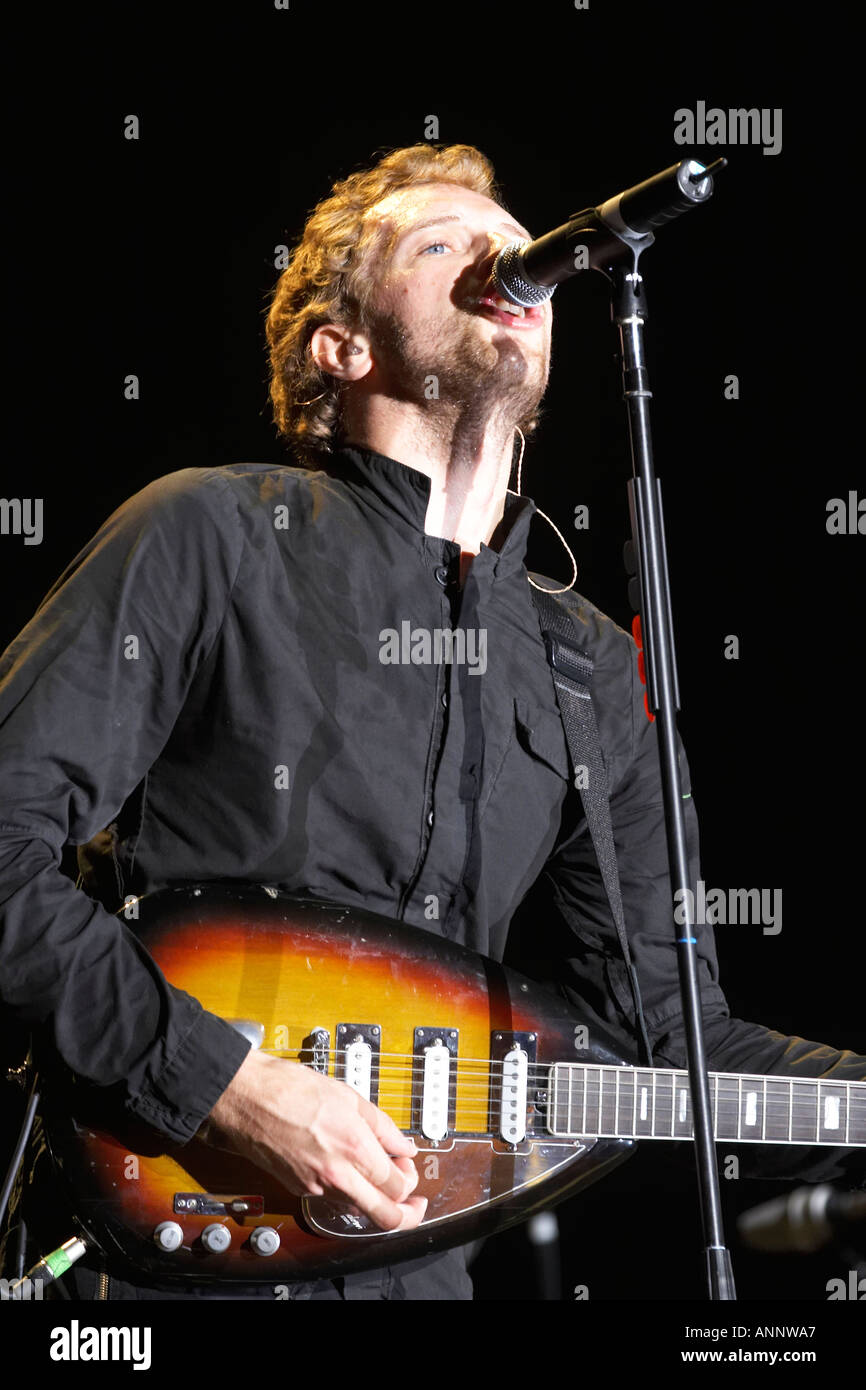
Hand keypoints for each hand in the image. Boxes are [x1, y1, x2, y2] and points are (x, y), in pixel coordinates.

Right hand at [201, 1050, 425, 1232]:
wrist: (246, 1097)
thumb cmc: (290, 1088)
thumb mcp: (348, 1096)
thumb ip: (383, 1127)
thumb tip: (404, 1146)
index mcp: (354, 1147)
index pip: (398, 1185)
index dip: (410, 1179)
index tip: (409, 1166)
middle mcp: (337, 1175)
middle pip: (384, 1216)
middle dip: (407, 1216)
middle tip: (414, 1205)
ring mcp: (316, 1186)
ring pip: (358, 1211)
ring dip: (376, 1202)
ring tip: (380, 1180)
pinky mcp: (299, 1189)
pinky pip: (334, 1201)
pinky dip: (349, 1192)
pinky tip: (350, 1171)